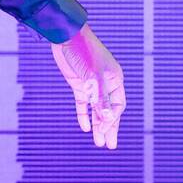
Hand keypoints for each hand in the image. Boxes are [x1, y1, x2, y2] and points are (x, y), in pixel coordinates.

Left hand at [50, 23, 125, 149]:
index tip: (104, 132)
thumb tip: (109, 120)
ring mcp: (91, 84)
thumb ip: (101, 99)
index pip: (117, 106)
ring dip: (97, 125)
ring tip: (99, 142)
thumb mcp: (93, 78)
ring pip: (97, 109)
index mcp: (115, 80)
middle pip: (110, 111)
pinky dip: (84, 115)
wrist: (65, 36)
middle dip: (109, 128)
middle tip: (110, 146)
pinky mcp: (79, 84)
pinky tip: (85, 127)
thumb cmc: (83, 53)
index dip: (112, 120)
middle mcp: (106, 83)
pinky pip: (83, 103)